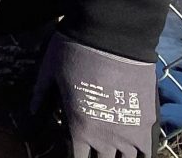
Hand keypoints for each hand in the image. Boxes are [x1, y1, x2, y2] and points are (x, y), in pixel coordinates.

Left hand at [35, 35, 157, 157]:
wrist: (112, 35)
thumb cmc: (75, 52)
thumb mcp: (48, 72)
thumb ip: (41, 96)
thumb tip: (32, 114)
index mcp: (80, 128)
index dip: (76, 156)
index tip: (76, 149)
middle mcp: (106, 138)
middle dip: (98, 157)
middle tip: (95, 148)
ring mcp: (130, 132)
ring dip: (118, 157)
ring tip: (114, 150)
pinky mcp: (149, 122)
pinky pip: (147, 153)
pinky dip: (140, 155)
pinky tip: (134, 151)